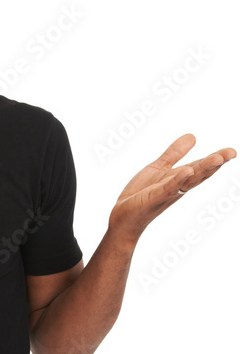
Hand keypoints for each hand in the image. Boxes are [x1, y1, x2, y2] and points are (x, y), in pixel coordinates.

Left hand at [108, 134, 236, 243]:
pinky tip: (186, 170)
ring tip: (217, 158)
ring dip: (202, 170)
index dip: (216, 159)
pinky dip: (177, 180)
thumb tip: (193, 136)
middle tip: (230, 153)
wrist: (124, 217)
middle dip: (215, 164)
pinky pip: (168, 188)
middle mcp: (178, 187)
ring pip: (188, 180)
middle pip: (199, 174)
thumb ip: (175, 153)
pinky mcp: (154, 197)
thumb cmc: (142, 193)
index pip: (201, 167)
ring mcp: (167, 193)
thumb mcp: (160, 168)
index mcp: (181, 178)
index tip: (232, 152)